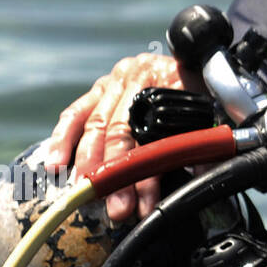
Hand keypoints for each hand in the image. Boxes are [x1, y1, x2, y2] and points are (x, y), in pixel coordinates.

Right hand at [42, 53, 202, 221]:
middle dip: (115, 177)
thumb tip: (201, 178)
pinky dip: (62, 137)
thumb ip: (206, 145)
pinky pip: (75, 112)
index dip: (145, 176)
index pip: (151, 137)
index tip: (144, 206)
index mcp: (168, 83)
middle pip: (119, 133)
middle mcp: (137, 78)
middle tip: (116, 210)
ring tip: (83, 193)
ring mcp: (115, 81)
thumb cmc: (204, 92)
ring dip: (86, 164)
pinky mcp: (99, 86)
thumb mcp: (211, 113)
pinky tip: (55, 163)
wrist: (199, 56)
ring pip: (94, 125)